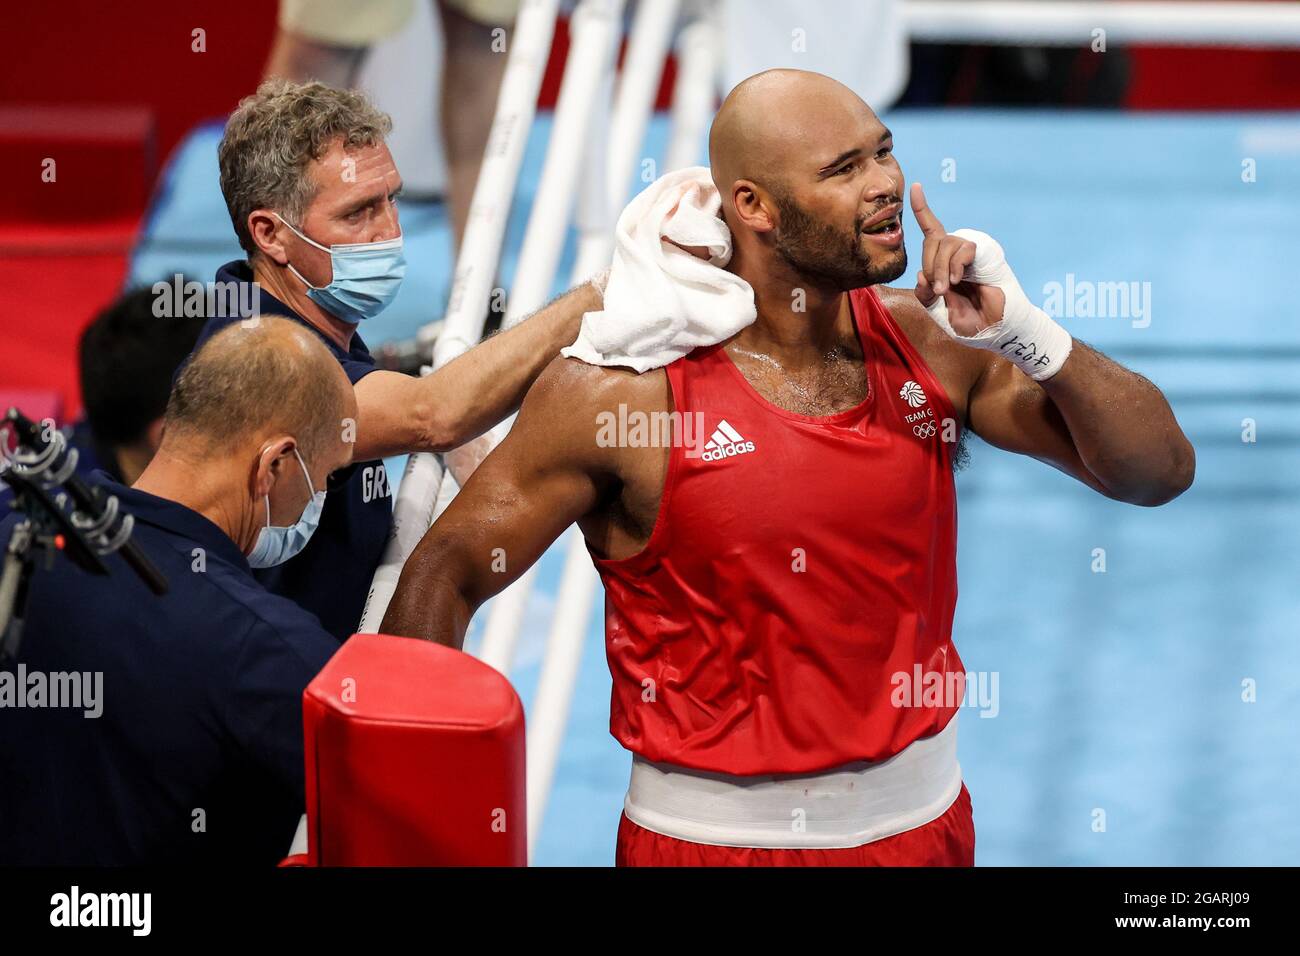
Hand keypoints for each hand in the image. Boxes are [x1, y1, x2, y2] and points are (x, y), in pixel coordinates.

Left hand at [910, 182, 1005, 335]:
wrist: (995, 329)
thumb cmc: (971, 322)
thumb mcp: (939, 312)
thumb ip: (925, 296)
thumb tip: (920, 274)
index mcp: (945, 264)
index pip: (931, 233)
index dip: (922, 210)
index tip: (916, 187)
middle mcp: (957, 254)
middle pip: (932, 241)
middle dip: (930, 267)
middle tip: (939, 290)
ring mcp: (970, 252)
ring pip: (945, 244)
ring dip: (941, 268)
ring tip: (948, 289)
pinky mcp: (984, 251)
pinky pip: (962, 248)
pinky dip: (955, 264)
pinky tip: (959, 279)